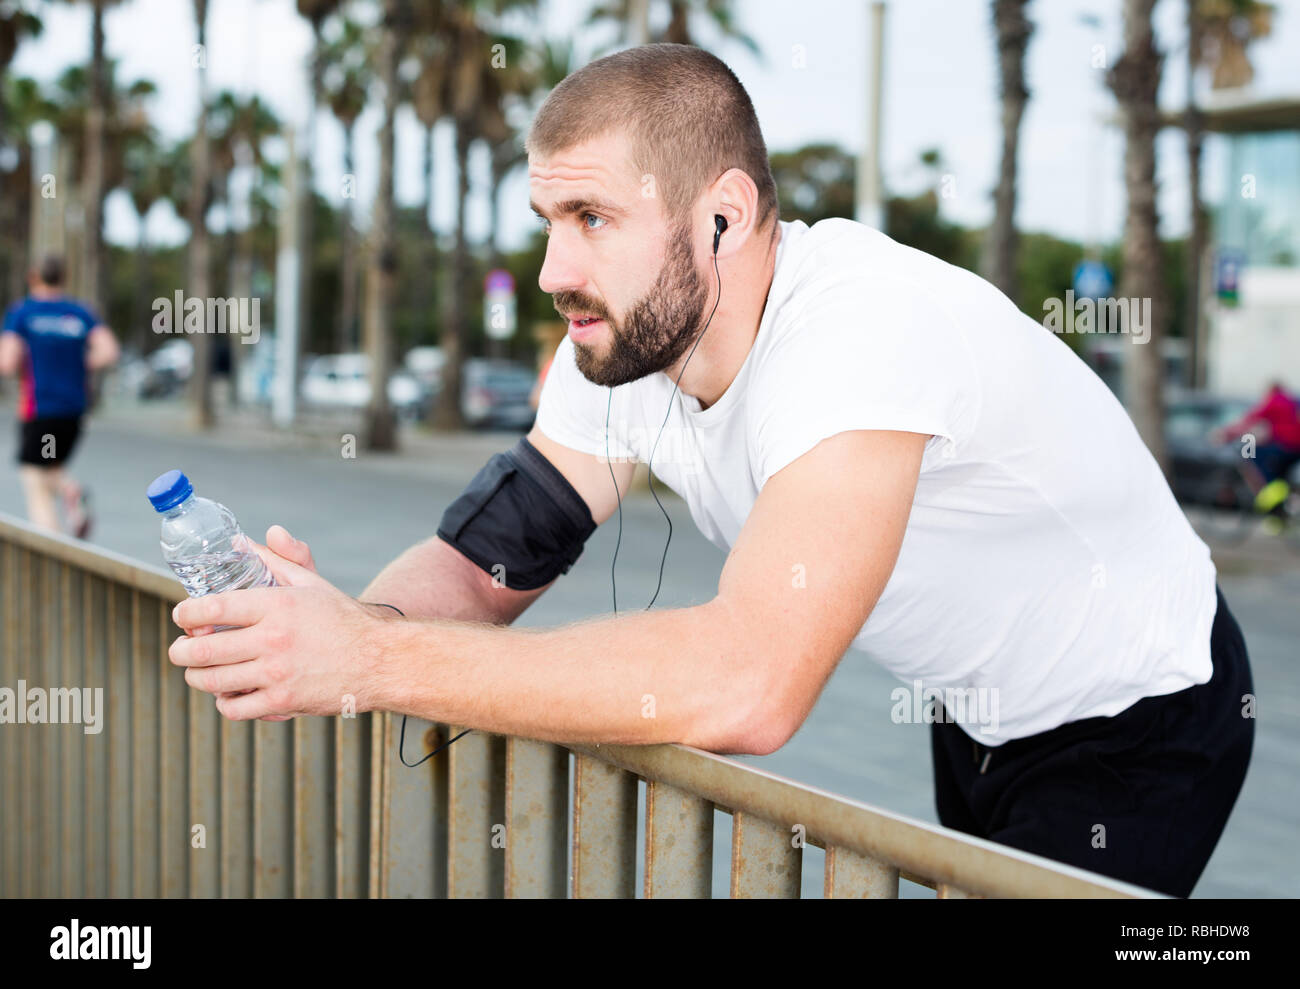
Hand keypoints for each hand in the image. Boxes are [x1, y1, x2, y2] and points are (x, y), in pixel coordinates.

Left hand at [169, 529, 387, 721]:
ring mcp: (276, 673)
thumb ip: (276, 559)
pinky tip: (228, 692)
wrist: (380, 660)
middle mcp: (273, 639)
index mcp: (278, 605)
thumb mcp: (312, 583)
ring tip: (198, 671)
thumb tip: (241, 541)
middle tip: (180, 649)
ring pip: (211, 681)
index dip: (186, 613)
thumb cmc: (345, 619)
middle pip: (202, 649)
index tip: (182, 615)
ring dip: (196, 676)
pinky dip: (224, 702)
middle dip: (180, 650)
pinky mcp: (283, 701)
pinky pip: (234, 708)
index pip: (212, 609)